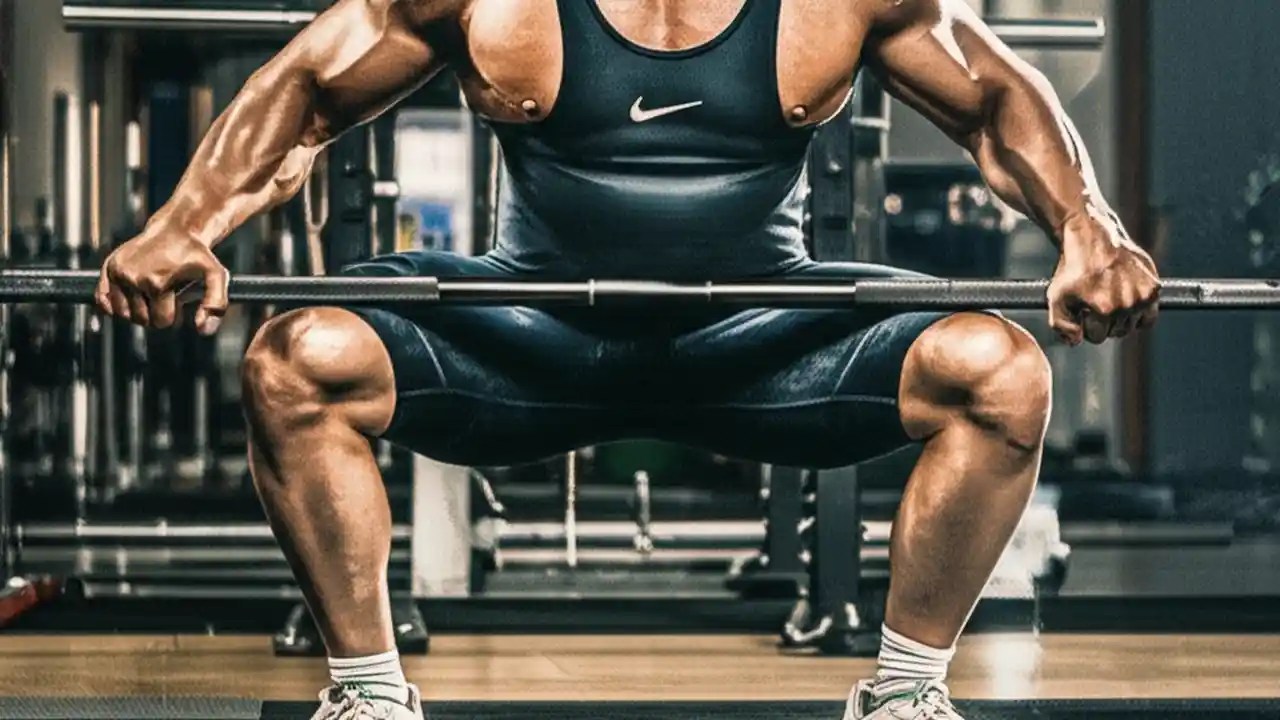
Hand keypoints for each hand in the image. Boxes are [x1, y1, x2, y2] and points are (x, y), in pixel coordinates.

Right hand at [95, 229, 229, 334]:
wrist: (178, 230)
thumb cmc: (197, 255)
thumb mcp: (216, 276)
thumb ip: (215, 304)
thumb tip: (201, 329)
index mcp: (157, 282)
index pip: (161, 322)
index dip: (172, 314)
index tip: (178, 297)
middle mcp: (134, 277)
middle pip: (141, 320)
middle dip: (155, 312)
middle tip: (166, 292)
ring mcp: (119, 272)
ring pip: (123, 314)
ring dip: (138, 309)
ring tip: (152, 290)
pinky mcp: (109, 267)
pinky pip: (102, 300)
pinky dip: (113, 304)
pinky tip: (131, 295)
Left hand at [1047, 209, 1159, 345]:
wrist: (1092, 238)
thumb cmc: (1073, 269)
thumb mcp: (1056, 297)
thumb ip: (1062, 326)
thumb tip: (1077, 341)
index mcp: (1104, 308)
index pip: (1097, 337)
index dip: (1086, 325)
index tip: (1083, 310)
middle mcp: (1126, 304)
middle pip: (1116, 332)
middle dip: (1104, 322)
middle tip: (1096, 302)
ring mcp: (1142, 295)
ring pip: (1133, 326)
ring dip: (1121, 318)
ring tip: (1108, 298)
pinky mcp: (1154, 286)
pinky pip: (1150, 316)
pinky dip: (1140, 314)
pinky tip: (1125, 302)